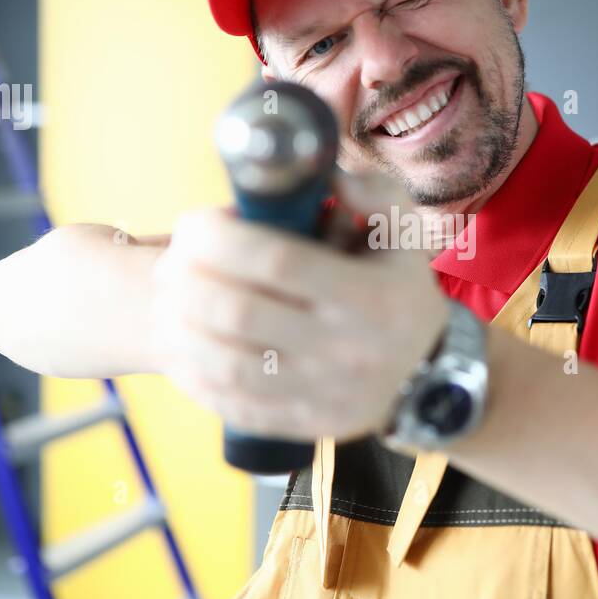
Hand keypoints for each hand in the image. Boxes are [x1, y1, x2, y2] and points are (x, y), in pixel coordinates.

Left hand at [149, 169, 449, 439]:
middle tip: (170, 263)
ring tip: (167, 303)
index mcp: (367, 294)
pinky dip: (194, 376)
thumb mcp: (404, 234)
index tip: (195, 224)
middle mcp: (345, 348)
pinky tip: (181, 348)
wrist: (430, 375)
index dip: (220, 238)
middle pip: (239, 311)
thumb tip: (327, 174)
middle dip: (187, 281)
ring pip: (226, 364)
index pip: (276, 260)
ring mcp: (323, 393)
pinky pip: (233, 405)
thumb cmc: (401, 291)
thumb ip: (372, 193)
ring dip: (180, 329)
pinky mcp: (304, 424)